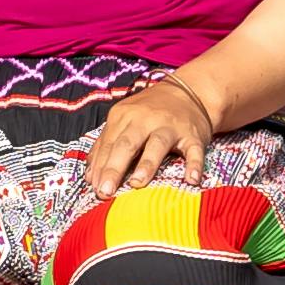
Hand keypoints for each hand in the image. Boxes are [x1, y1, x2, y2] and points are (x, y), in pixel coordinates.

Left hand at [80, 76, 220, 194]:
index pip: (108, 144)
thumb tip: (90, 176)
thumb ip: (105, 145)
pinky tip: (191, 179)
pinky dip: (194, 164)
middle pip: (126, 144)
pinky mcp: (193, 135)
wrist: (188, 93)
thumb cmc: (148, 113)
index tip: (94, 189)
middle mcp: (145, 119)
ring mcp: (170, 126)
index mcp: (124, 116)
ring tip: (137, 184)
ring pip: (157, 144)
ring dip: (147, 164)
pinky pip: (194, 150)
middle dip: (114, 168)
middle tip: (105, 191)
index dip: (100, 167)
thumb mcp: (123, 121)